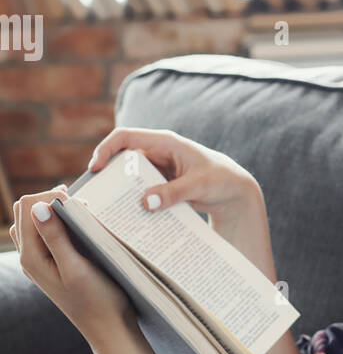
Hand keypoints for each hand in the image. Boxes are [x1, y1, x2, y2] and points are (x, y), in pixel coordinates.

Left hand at [10, 187, 136, 344]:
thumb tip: (39, 207)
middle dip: (50, 201)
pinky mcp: (51, 264)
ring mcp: (39, 261)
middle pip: (26, 210)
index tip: (79, 204)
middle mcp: (29, 257)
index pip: (27, 207)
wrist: (107, 329)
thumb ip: (55, 237)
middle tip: (81, 208)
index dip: (51, 197)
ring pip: (33, 222)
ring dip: (54, 212)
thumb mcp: (77, 267)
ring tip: (80, 217)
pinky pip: (45, 234)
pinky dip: (58, 224)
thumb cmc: (97, 300)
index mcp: (31, 256)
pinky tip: (78, 230)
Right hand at [87, 127, 258, 221]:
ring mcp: (158, 170)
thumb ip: (173, 193)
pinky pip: (141, 191)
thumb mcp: (199, 185)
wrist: (234, 191)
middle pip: (123, 159)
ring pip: (130, 177)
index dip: (106, 149)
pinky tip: (129, 217)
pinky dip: (134, 201)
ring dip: (121, 191)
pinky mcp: (161, 185)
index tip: (96, 168)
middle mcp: (158, 153)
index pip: (126, 137)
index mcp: (165, 142)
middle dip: (108, 175)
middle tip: (96, 196)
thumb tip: (146, 203)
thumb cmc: (221, 179)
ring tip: (108, 209)